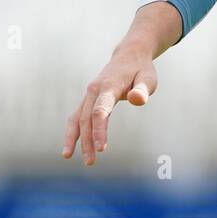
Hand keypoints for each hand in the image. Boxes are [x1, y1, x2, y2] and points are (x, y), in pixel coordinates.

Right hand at [63, 47, 157, 165]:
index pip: (101, 111)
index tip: (101, 148)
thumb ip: (143, 89)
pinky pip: (76, 116)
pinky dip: (72, 131)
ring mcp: (89, 94)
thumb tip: (136, 99)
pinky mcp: (88, 99)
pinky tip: (70, 148)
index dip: (99, 130)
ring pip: (78, 118)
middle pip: (87, 119)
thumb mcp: (148, 78)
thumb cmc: (141, 70)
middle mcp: (94, 90)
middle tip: (90, 162)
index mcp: (109, 86)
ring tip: (68, 157)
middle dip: (87, 141)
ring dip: (75, 138)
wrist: (129, 56)